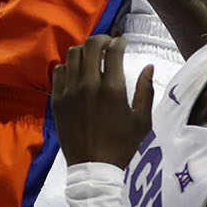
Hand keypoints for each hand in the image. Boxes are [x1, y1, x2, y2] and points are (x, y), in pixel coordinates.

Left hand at [52, 35, 154, 170]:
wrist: (93, 167)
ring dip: (85, 50)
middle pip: (91, 45)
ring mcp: (70, 91)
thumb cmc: (121, 144)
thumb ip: (145, 90)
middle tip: (108, 44)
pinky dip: (69, 65)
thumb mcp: (142, 120)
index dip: (120, 41)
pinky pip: (59, 71)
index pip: (113, 50)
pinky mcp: (58, 99)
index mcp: (112, 88)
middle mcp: (89, 84)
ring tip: (92, 56)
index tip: (123, 42)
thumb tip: (148, 67)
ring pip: (73, 54)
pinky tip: (77, 72)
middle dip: (102, 39)